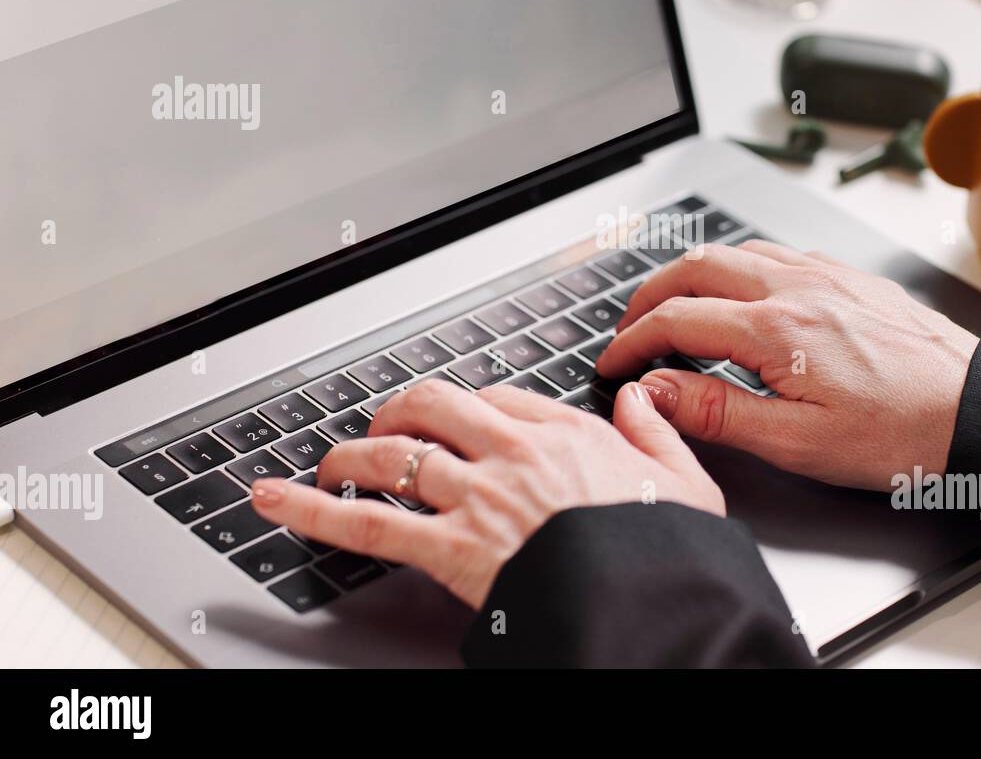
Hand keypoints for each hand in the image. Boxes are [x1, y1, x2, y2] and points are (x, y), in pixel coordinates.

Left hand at [250, 379, 723, 608]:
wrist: (650, 600)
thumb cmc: (666, 551)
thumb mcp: (687, 481)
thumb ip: (658, 432)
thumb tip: (639, 397)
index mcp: (568, 434)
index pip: (498, 398)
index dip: (466, 408)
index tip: (458, 421)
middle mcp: (514, 453)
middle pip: (433, 405)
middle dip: (398, 411)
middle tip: (385, 426)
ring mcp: (477, 496)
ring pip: (392, 455)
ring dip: (350, 455)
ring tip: (328, 464)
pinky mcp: (450, 547)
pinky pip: (368, 522)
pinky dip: (311, 509)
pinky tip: (276, 500)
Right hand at [595, 240, 977, 489]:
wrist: (979, 411)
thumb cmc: (902, 434)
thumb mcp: (797, 441)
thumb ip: (717, 411)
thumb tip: (654, 389)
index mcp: (777, 329)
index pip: (677, 320)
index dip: (632, 342)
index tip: (614, 364)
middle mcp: (798, 287)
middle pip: (696, 266)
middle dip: (650, 293)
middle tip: (630, 327)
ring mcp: (828, 275)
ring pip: (738, 250)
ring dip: (693, 273)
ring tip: (675, 306)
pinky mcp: (853, 278)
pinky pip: (779, 252)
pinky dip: (741, 266)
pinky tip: (745, 292)